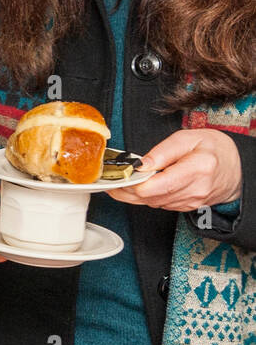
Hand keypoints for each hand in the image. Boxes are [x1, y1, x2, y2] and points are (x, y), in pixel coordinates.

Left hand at [111, 128, 241, 211]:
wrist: (236, 167)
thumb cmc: (213, 148)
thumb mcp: (188, 138)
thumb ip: (163, 151)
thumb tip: (141, 165)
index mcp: (198, 168)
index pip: (159, 185)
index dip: (134, 184)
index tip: (119, 176)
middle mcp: (195, 189)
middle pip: (152, 197)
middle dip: (128, 189)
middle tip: (110, 180)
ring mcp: (192, 201)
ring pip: (153, 203)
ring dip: (134, 195)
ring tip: (118, 182)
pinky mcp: (188, 206)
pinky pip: (160, 204)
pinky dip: (146, 197)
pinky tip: (136, 187)